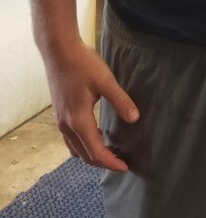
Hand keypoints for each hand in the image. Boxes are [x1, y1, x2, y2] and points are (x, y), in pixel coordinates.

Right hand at [43, 39, 139, 172]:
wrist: (58, 50)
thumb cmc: (82, 63)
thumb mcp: (105, 80)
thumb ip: (120, 100)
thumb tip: (135, 119)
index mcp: (78, 120)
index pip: (95, 151)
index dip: (111, 162)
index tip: (125, 167)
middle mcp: (66, 125)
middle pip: (84, 155)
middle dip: (103, 161)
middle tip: (121, 161)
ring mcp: (60, 120)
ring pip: (75, 149)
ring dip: (92, 154)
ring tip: (111, 150)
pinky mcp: (59, 114)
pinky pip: (71, 139)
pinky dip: (84, 144)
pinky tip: (97, 134)